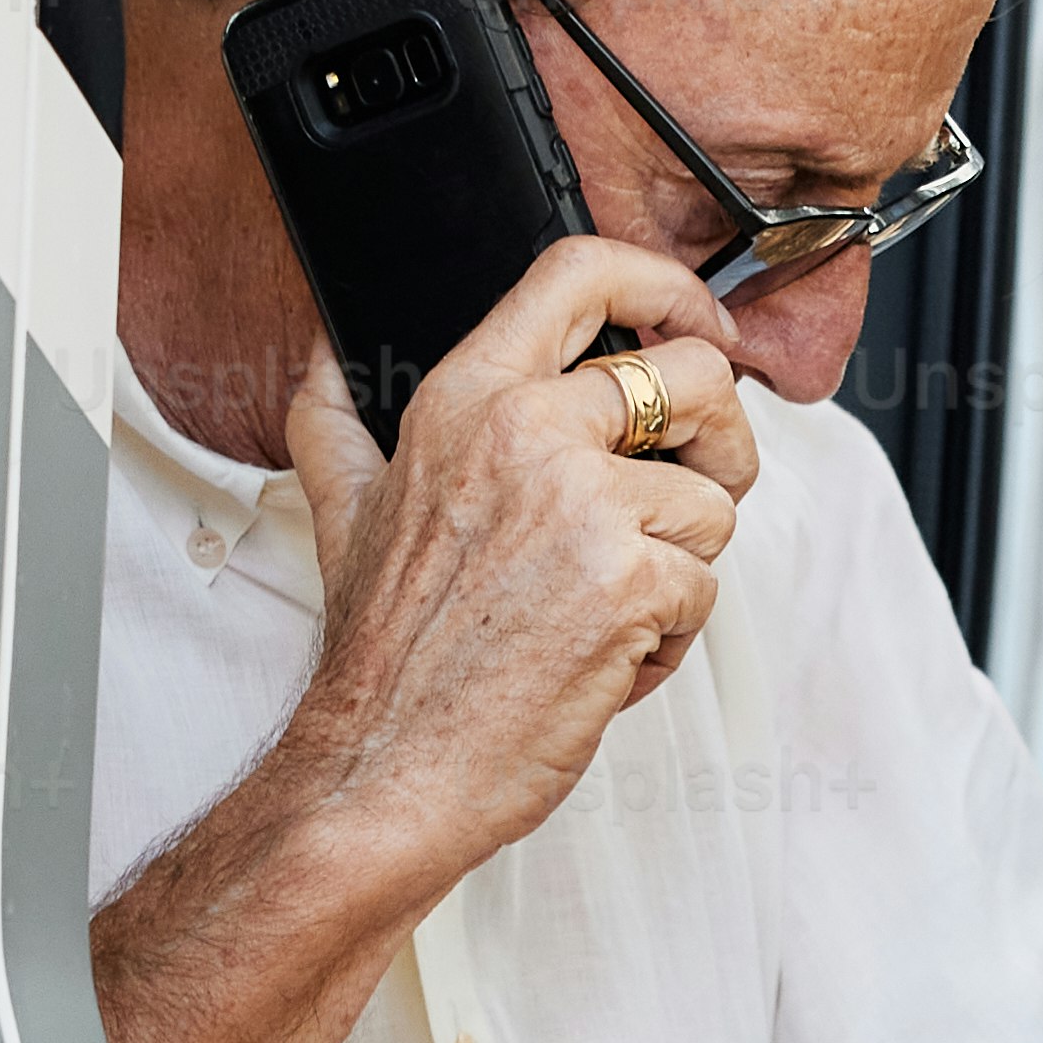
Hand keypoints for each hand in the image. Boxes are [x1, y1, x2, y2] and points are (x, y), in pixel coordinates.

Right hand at [272, 231, 759, 894]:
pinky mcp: (630, 582)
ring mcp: (585, 506)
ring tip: (604, 611)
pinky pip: (706, 587)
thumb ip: (336, 420)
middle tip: (691, 492)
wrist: (387, 768)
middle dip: (718, 441)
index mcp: (466, 400)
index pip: (582, 274)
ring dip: (681, 567)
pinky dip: (668, 637)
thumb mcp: (342, 511)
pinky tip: (604, 658)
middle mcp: (527, 434)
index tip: (694, 321)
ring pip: (715, 501)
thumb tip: (325, 359)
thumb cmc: (384, 658)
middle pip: (696, 375)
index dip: (663, 285)